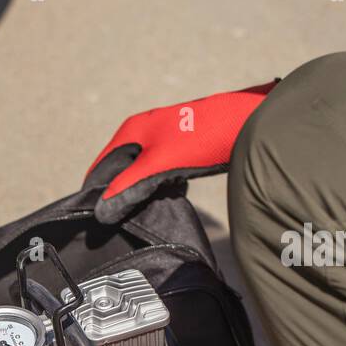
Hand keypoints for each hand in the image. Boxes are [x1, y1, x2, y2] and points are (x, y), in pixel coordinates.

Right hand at [87, 82, 275, 223]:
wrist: (250, 121)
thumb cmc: (202, 138)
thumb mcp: (160, 164)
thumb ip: (129, 187)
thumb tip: (100, 212)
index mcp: (132, 131)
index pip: (100, 167)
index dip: (95, 193)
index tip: (94, 221)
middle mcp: (144, 132)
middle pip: (119, 171)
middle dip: (117, 195)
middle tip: (117, 224)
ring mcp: (164, 139)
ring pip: (140, 173)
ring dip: (137, 193)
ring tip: (138, 216)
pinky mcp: (182, 149)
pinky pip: (159, 173)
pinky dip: (157, 187)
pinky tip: (165, 200)